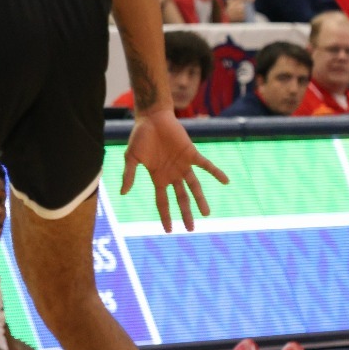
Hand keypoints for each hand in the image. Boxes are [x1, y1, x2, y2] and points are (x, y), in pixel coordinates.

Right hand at [122, 107, 229, 231]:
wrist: (152, 118)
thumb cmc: (140, 137)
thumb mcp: (131, 157)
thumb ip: (129, 175)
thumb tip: (123, 193)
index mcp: (158, 178)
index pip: (162, 202)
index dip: (166, 216)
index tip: (168, 230)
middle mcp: (172, 174)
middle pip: (180, 198)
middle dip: (185, 214)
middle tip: (190, 229)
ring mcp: (182, 165)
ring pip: (194, 186)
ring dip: (200, 200)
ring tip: (207, 214)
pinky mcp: (191, 153)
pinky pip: (206, 165)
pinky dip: (216, 173)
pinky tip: (225, 181)